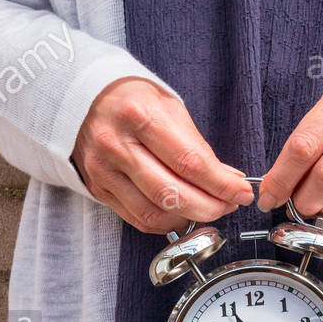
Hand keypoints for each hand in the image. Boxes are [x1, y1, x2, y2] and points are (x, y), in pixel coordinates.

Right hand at [72, 76, 254, 231]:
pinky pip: (136, 217)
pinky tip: (182, 214)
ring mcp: (104, 170)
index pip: (189, 161)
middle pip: (171, 192)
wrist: (81, 98)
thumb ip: (196, 145)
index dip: (221, 184)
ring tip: (208, 209)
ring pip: (153, 211)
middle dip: (209, 206)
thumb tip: (227, 179)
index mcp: (138, 115)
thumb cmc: (131, 99)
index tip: (241, 192)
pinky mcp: (98, 188)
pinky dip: (165, 222)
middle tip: (229, 205)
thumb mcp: (168, 106)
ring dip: (189, 218)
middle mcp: (117, 145)